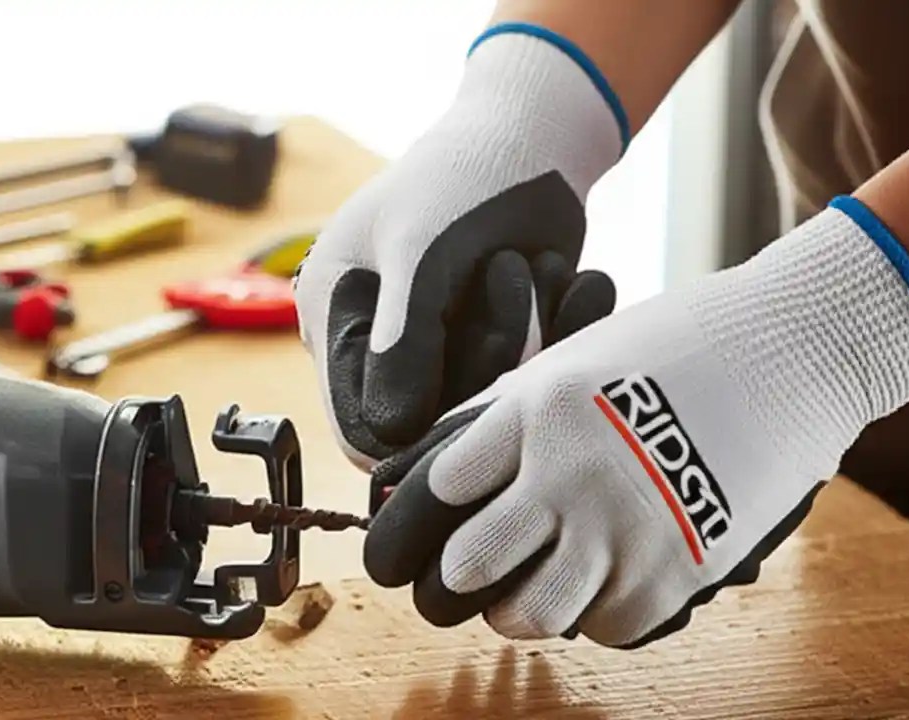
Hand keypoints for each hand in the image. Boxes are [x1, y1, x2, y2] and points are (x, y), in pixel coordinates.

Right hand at [294, 29, 624, 467]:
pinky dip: (561, 330)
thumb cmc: (462, 176)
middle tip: (509, 271)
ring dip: (529, 333)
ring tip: (529, 258)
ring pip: (488, 400)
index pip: (360, 428)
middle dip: (486, 354)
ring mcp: (440, 348)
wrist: (535, 136)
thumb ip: (403, 344)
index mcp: (336, 320)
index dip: (413, 434)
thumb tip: (389, 433)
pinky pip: (530, 378)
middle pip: (433, 420)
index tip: (472, 395)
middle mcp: (381, 346)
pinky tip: (571, 277)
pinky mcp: (494, 346)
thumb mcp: (422, 255)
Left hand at [363, 203, 908, 646]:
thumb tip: (426, 477)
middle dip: (446, 584)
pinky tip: (604, 575)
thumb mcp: (572, 361)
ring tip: (524, 588)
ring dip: (515, 609)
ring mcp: (627, 527)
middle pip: (465, 567)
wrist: (796, 349)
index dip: (405, 529)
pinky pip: (605, 626)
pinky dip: (594, 611)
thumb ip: (502, 417)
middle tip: (454, 581)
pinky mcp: (680, 571)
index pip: (434, 493)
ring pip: (528, 616)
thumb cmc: (676, 345)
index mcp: (535, 411)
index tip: (401, 546)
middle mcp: (571, 473)